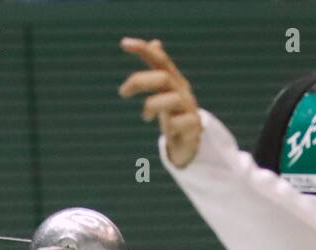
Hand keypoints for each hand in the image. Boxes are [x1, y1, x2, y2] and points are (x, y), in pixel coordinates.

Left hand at [118, 37, 201, 167]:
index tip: (123, 43)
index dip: (144, 49)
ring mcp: (189, 107)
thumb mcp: (164, 90)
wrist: (190, 141)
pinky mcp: (194, 125)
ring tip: (145, 117)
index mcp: (173, 80)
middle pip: (162, 78)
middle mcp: (182, 90)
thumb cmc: (173, 113)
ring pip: (172, 99)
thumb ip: (157, 69)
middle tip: (122, 92)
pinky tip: (168, 133)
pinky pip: (178, 123)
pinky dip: (170, 127)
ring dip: (151, 106)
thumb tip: (155, 42)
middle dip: (139, 82)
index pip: (160, 60)